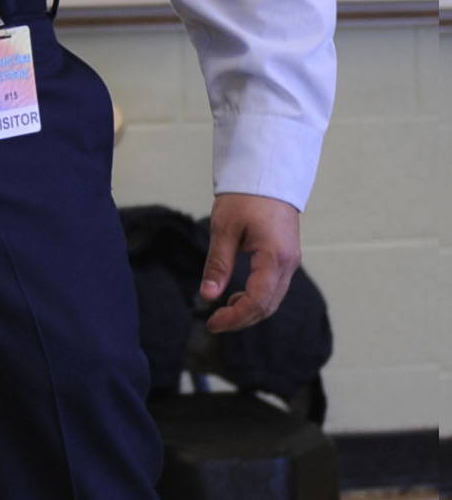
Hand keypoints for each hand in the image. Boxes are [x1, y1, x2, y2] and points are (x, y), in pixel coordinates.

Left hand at [200, 192, 302, 333]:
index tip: (213, 323)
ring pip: (273, 299)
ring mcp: (291, 262)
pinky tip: (236, 296)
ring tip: (223, 311)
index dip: (235, 318)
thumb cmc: (244, 198)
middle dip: (242, 319)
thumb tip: (207, 295)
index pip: (257, 301)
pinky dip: (257, 298)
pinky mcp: (287, 258)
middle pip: (268, 306)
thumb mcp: (224, 229)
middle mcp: (289, 264)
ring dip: (249, 310)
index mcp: (275, 258)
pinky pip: (274, 288)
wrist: (267, 176)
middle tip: (215, 323)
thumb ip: (218, 264)